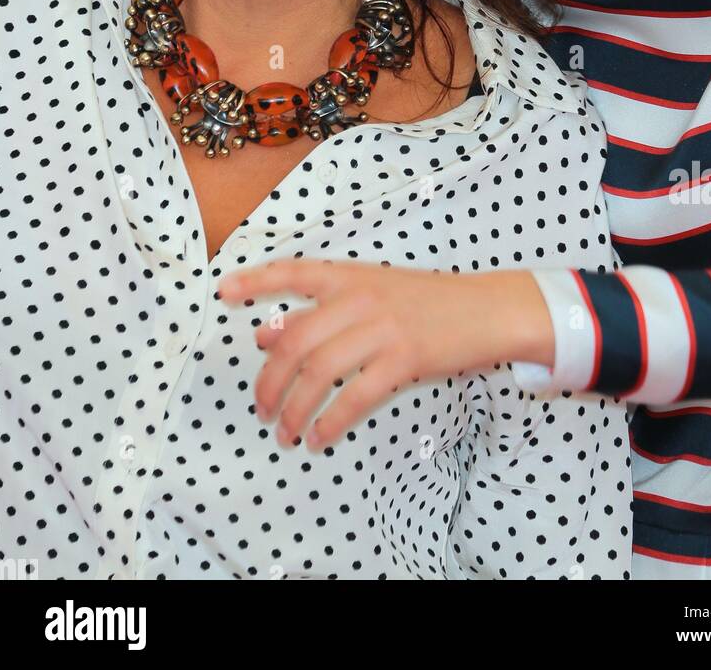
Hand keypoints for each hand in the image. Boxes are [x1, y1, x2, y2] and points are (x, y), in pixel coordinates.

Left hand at [217, 258, 554, 449]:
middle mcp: (361, 297)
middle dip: (269, 380)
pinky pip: (355, 397)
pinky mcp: (403, 358)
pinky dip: (330, 422)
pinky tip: (319, 438)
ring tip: (285, 432)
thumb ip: (321, 311)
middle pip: (295, 340)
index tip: (223, 293)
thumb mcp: (373, 294)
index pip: (293, 271)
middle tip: (261, 409)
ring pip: (319, 372)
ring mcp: (382, 328)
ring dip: (294, 409)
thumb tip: (265, 333)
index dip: (256, 282)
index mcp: (351, 276)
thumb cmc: (427, 302)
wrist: (486, 309)